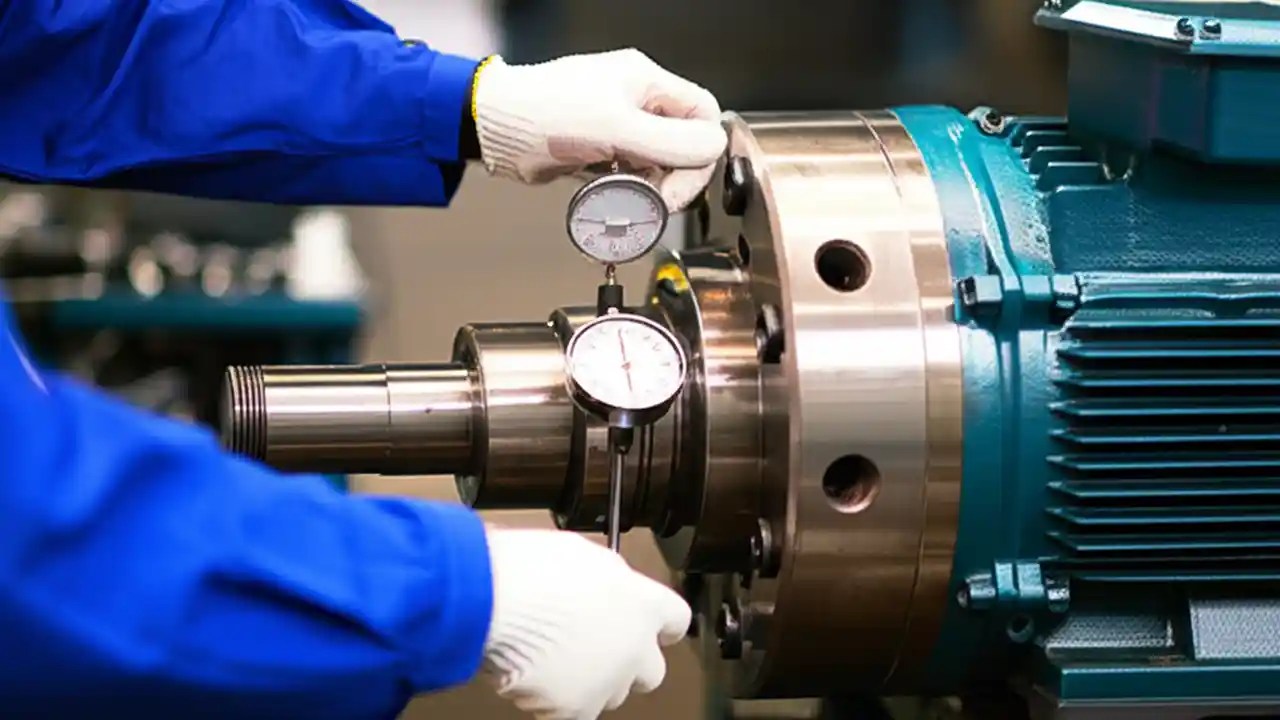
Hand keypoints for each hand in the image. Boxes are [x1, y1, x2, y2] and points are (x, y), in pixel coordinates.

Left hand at [473, 49, 726, 211]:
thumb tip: (711, 149)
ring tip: (633, 200)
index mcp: (646, 82)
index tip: (681, 182)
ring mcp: (619, 126)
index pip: (702, 114)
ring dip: (651, 187)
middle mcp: (637, 101)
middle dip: (676, 176)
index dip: (701, 151)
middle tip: (659, 200)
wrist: (495, 129)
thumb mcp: (616, 128)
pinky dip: (627, 190)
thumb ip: (669, 141)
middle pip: (683, 143)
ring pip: (658, 163)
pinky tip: (612, 197)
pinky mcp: (600, 150)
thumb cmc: (542, 114)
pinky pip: (630, 174)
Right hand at [481, 528, 690, 719]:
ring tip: (553, 659)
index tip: (653, 628)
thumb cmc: (532, 568)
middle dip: (626, 664)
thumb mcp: (583, 555)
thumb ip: (606, 580)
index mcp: (643, 603)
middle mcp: (634, 648)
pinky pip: (570, 714)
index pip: (676, 620)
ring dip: (589, 682)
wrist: (494, 600)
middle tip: (595, 650)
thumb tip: (603, 586)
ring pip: (610, 694)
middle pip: (650, 671)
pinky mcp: (575, 709)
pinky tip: (533, 678)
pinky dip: (552, 702)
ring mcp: (607, 683)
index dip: (661, 626)